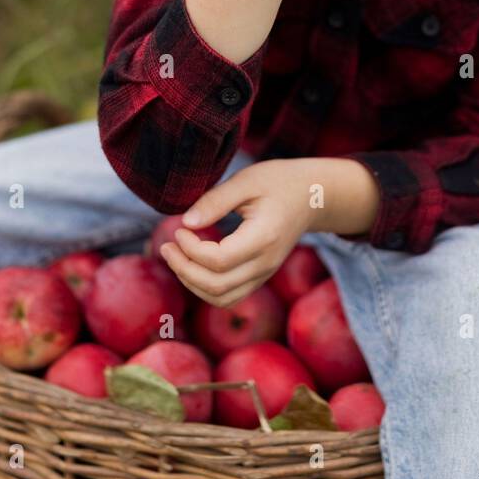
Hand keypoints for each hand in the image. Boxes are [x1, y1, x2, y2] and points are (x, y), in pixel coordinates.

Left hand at [159, 158, 321, 306]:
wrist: (312, 196)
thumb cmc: (279, 181)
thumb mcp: (246, 181)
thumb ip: (215, 201)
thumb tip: (186, 222)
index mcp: (264, 237)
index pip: (218, 260)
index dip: (190, 249)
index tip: (179, 228)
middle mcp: (266, 263)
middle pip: (217, 286)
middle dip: (184, 269)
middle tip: (166, 246)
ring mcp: (265, 273)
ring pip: (221, 298)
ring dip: (192, 283)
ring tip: (175, 257)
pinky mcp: (260, 276)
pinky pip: (229, 296)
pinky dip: (205, 288)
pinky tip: (192, 265)